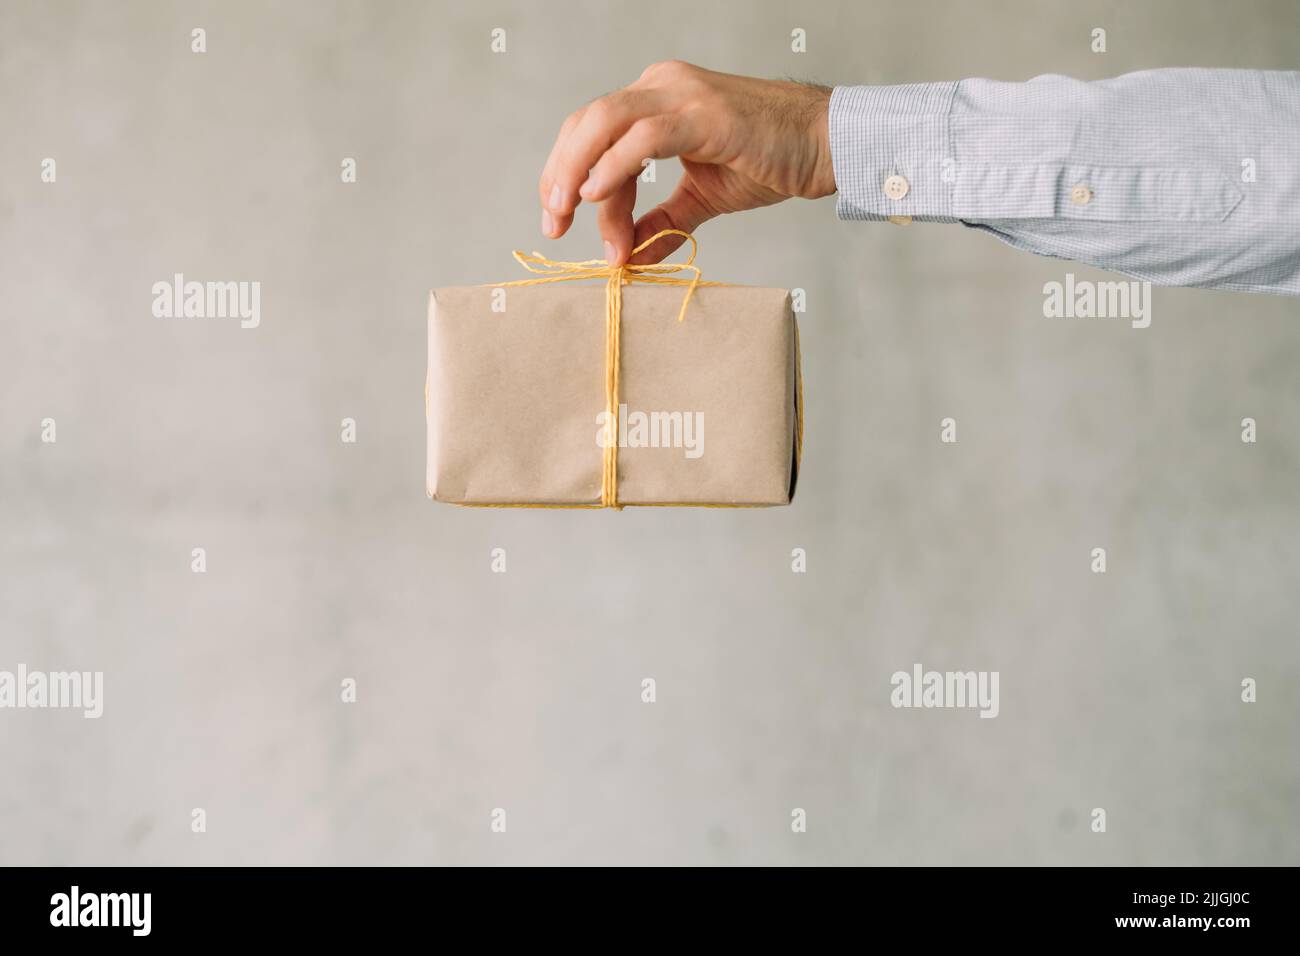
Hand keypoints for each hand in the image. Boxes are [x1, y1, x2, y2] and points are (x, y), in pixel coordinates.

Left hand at [539, 60, 834, 265]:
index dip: (567, 176)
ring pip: (604, 123)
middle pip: (586, 123)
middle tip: (552, 223)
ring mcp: (682, 95)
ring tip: (566, 213)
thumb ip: (662, 222)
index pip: (593, 134)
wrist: (825, 144)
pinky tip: (598, 196)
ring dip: (576, 171)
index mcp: (656, 99)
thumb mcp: (703, 197)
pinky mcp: (705, 114)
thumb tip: (629, 259)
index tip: (557, 221)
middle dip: (559, 174)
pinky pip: (645, 137)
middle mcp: (661, 87)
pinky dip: (615, 166)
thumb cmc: (772, 159)